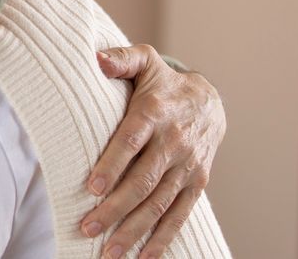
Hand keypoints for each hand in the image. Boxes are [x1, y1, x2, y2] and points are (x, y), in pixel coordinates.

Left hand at [83, 45, 225, 258]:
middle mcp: (173, 143)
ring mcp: (188, 167)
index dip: (112, 165)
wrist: (210, 101)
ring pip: (159, 204)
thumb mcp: (144, 61)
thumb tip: (97, 59)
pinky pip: (179, 214)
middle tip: (87, 227)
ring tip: (107, 251)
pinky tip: (143, 255)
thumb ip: (120, 59)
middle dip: (114, 208)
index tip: (91, 187)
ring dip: (133, 230)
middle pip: (143, 181)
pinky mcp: (197, 183)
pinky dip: (162, 237)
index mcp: (155, 113)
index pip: (131, 142)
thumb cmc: (163, 83)